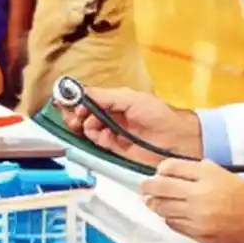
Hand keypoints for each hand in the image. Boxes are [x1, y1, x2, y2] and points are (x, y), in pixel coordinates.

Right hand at [59, 87, 200, 167]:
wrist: (177, 140)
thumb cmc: (161, 115)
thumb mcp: (131, 99)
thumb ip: (105, 97)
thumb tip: (84, 92)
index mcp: (116, 102)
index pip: (89, 98)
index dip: (76, 99)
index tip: (67, 99)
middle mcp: (112, 117)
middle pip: (84, 114)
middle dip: (74, 113)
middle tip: (72, 113)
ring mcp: (113, 133)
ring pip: (87, 129)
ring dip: (82, 124)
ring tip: (84, 122)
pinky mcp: (116, 149)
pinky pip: (97, 142)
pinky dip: (93, 137)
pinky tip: (96, 132)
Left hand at [142, 159, 243, 242]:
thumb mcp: (224, 174)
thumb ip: (198, 171)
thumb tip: (171, 171)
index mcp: (208, 175)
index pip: (171, 167)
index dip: (161, 169)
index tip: (158, 172)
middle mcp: (201, 194)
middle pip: (161, 187)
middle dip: (148, 186)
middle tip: (144, 186)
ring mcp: (198, 217)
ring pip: (163, 208)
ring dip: (155, 203)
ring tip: (152, 201)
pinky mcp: (199, 235)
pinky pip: (174, 224)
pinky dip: (170, 218)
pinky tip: (172, 214)